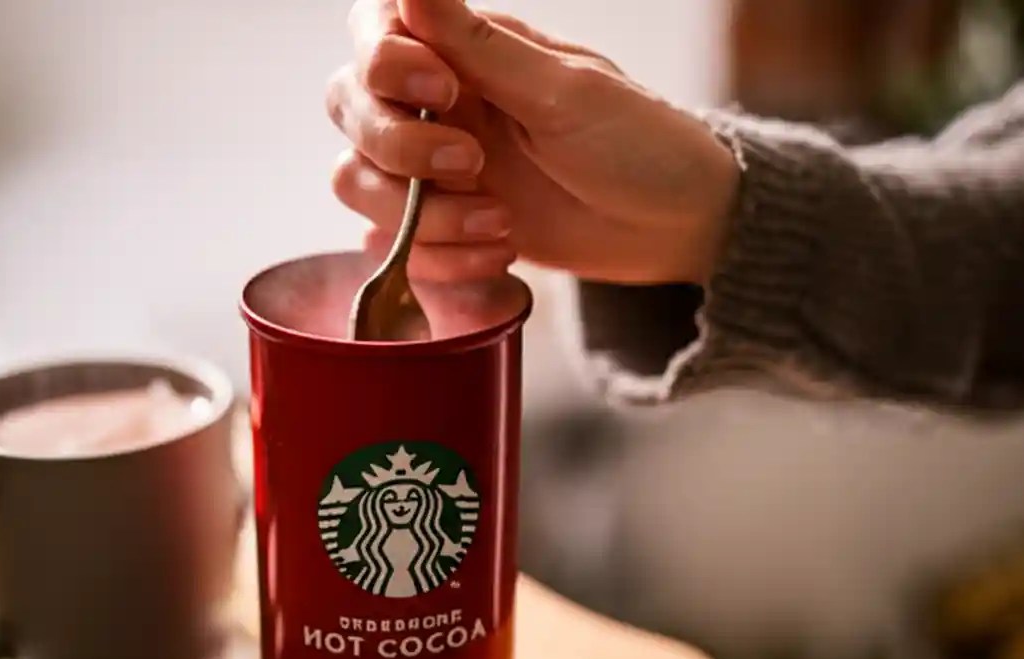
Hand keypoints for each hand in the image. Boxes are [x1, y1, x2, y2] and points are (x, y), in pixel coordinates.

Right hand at [327, 0, 739, 284]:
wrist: (674, 227)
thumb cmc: (639, 143)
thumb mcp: (566, 92)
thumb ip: (479, 45)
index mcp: (464, 53)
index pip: (372, 36)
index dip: (384, 62)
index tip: (441, 87)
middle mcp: (436, 105)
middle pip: (350, 111)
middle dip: (399, 147)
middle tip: (473, 165)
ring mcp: (435, 170)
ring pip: (359, 183)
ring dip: (420, 215)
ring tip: (500, 226)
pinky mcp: (444, 228)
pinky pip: (396, 247)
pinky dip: (441, 258)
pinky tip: (502, 254)